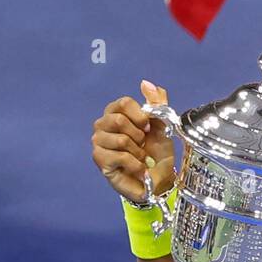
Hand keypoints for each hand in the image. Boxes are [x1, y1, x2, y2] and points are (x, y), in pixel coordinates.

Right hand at [91, 81, 176, 202]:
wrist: (159, 179)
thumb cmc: (157, 151)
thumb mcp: (162, 124)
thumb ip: (156, 102)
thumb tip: (145, 82)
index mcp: (115, 112)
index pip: (123, 102)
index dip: (140, 115)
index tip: (148, 127)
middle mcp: (102, 125)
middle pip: (118, 120)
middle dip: (138, 135)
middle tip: (143, 144)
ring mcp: (98, 143)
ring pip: (120, 140)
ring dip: (138, 152)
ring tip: (140, 157)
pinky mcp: (100, 161)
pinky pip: (120, 157)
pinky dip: (136, 164)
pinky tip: (138, 168)